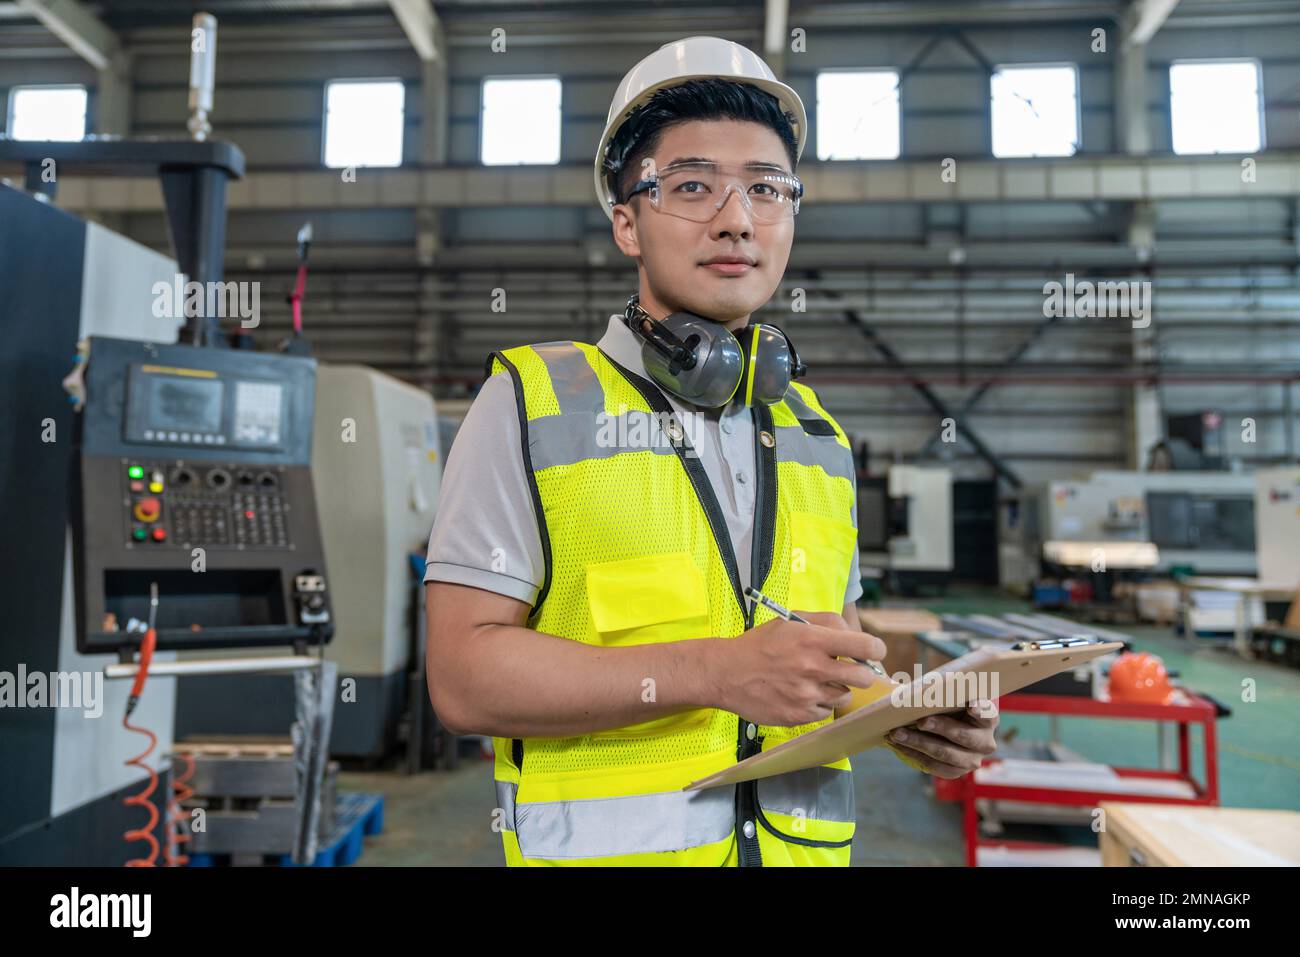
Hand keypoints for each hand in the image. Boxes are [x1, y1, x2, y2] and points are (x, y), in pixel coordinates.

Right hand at [711, 615, 886, 726]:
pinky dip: (819, 703)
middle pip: (863, 678)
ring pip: (845, 696)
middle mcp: (813, 668)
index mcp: (812, 640)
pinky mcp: (799, 716)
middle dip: (861, 673)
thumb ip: (826, 622)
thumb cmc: (760, 644)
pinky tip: (801, 693)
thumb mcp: (790, 621)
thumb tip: (856, 635)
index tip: (873, 651)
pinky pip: (826, 711)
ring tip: (814, 681)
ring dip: (836, 689)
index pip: (864, 647)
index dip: (875, 649)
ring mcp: (807, 695)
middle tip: (850, 670)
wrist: (726, 673)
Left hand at [886, 699, 998, 778]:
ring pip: (945, 754)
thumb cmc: (950, 704)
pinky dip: (912, 753)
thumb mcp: (951, 696)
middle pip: (963, 736)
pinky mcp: (956, 771)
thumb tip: (920, 688)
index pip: (988, 714)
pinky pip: (933, 766)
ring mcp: (972, 760)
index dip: (981, 711)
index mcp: (989, 718)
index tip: (972, 706)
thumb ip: (944, 691)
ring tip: (897, 734)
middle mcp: (985, 742)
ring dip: (918, 743)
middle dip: (940, 728)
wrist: (948, 726)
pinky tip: (896, 744)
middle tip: (921, 722)